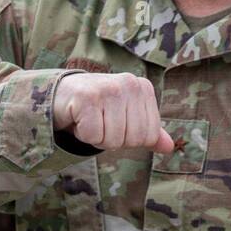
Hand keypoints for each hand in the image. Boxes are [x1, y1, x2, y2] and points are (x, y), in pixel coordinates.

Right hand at [52, 72, 174, 153]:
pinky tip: (78, 118)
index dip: (129, 139)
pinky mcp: (87, 97)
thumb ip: (148, 131)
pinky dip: (82, 134)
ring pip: (112, 140)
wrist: (61, 93)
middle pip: (132, 140)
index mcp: (143, 88)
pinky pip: (92, 136)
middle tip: (100, 123)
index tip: (114, 123)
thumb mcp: (126, 116)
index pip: (149, 136)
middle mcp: (129, 84)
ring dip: (96, 138)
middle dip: (112, 140)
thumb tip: (169, 147)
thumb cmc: (97, 108)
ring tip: (88, 120)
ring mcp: (108, 88)